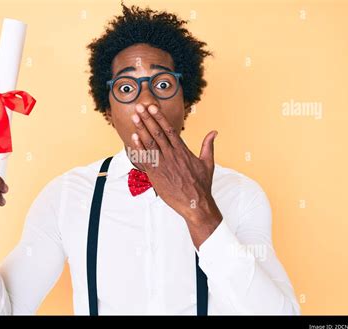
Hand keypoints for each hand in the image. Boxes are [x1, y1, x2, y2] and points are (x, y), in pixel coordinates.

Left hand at [130, 103, 222, 246]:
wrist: (196, 204)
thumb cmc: (202, 184)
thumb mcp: (208, 163)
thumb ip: (208, 145)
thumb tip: (214, 132)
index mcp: (183, 151)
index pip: (169, 130)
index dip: (159, 117)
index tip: (152, 107)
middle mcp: (172, 155)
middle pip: (157, 133)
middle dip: (147, 119)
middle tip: (139, 107)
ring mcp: (163, 164)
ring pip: (150, 143)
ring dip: (141, 129)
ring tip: (134, 117)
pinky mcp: (155, 175)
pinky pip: (145, 158)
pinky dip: (139, 148)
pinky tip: (133, 137)